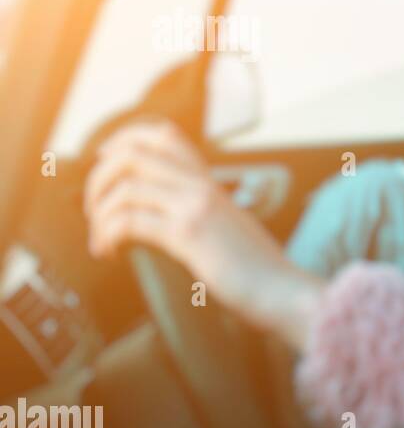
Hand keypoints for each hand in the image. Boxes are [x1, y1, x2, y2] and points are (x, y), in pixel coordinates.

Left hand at [83, 120, 322, 350]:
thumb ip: (204, 215)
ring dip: (99, 212)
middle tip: (94, 209)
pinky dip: (108, 234)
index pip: (164, 136)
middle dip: (98, 178)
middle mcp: (202, 187)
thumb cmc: (260, 272)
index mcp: (210, 184)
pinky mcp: (189, 234)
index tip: (106, 163)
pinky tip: (110, 251)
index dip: (124, 141)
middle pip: (133, 153)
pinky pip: (131, 220)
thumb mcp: (231, 230)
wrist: (285, 292)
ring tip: (100, 238)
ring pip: (125, 185)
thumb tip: (169, 222)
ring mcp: (196, 207)